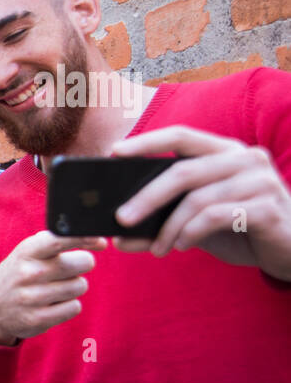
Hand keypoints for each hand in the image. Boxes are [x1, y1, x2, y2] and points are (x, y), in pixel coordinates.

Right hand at [0, 230, 107, 344]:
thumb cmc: (16, 275)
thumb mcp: (25, 253)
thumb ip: (55, 242)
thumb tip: (99, 241)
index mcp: (26, 252)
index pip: (60, 238)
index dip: (85, 238)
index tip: (100, 241)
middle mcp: (29, 273)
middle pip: (83, 263)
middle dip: (81, 266)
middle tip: (67, 270)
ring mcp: (33, 297)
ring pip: (80, 286)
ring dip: (73, 287)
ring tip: (55, 289)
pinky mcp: (38, 319)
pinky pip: (74, 307)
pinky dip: (68, 305)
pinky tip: (53, 304)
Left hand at [111, 126, 290, 278]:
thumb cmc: (241, 230)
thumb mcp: (196, 226)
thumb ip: (160, 227)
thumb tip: (118, 240)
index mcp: (224, 151)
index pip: (181, 135)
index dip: (146, 141)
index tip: (113, 151)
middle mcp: (244, 158)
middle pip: (183, 170)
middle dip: (146, 196)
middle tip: (121, 219)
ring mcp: (259, 180)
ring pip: (197, 198)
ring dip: (170, 227)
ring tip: (158, 248)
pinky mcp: (268, 206)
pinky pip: (216, 216)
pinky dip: (192, 232)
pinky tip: (182, 246)